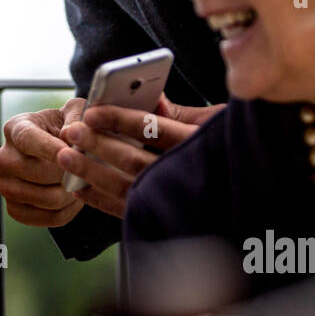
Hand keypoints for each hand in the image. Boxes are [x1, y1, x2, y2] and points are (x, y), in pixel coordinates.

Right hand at [0, 98, 86, 227]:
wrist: (62, 151)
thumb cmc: (69, 127)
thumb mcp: (76, 112)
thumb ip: (76, 117)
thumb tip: (70, 135)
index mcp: (15, 128)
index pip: (28, 140)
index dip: (50, 149)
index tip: (72, 153)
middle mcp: (3, 158)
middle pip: (36, 173)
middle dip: (67, 174)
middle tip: (87, 170)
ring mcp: (6, 186)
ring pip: (45, 199)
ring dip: (71, 194)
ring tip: (83, 183)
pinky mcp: (15, 209)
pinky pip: (47, 219)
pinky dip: (68, 212)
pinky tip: (75, 198)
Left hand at [55, 94, 224, 218]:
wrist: (248, 197)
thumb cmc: (229, 148)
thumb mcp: (214, 124)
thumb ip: (180, 113)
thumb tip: (152, 96)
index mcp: (201, 145)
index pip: (155, 130)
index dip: (121, 120)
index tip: (93, 112)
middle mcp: (187, 176)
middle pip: (135, 160)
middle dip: (98, 145)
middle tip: (72, 132)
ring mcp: (175, 201)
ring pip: (126, 188)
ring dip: (91, 172)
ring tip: (66, 157)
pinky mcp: (163, 219)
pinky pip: (126, 210)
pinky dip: (99, 200)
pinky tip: (79, 188)